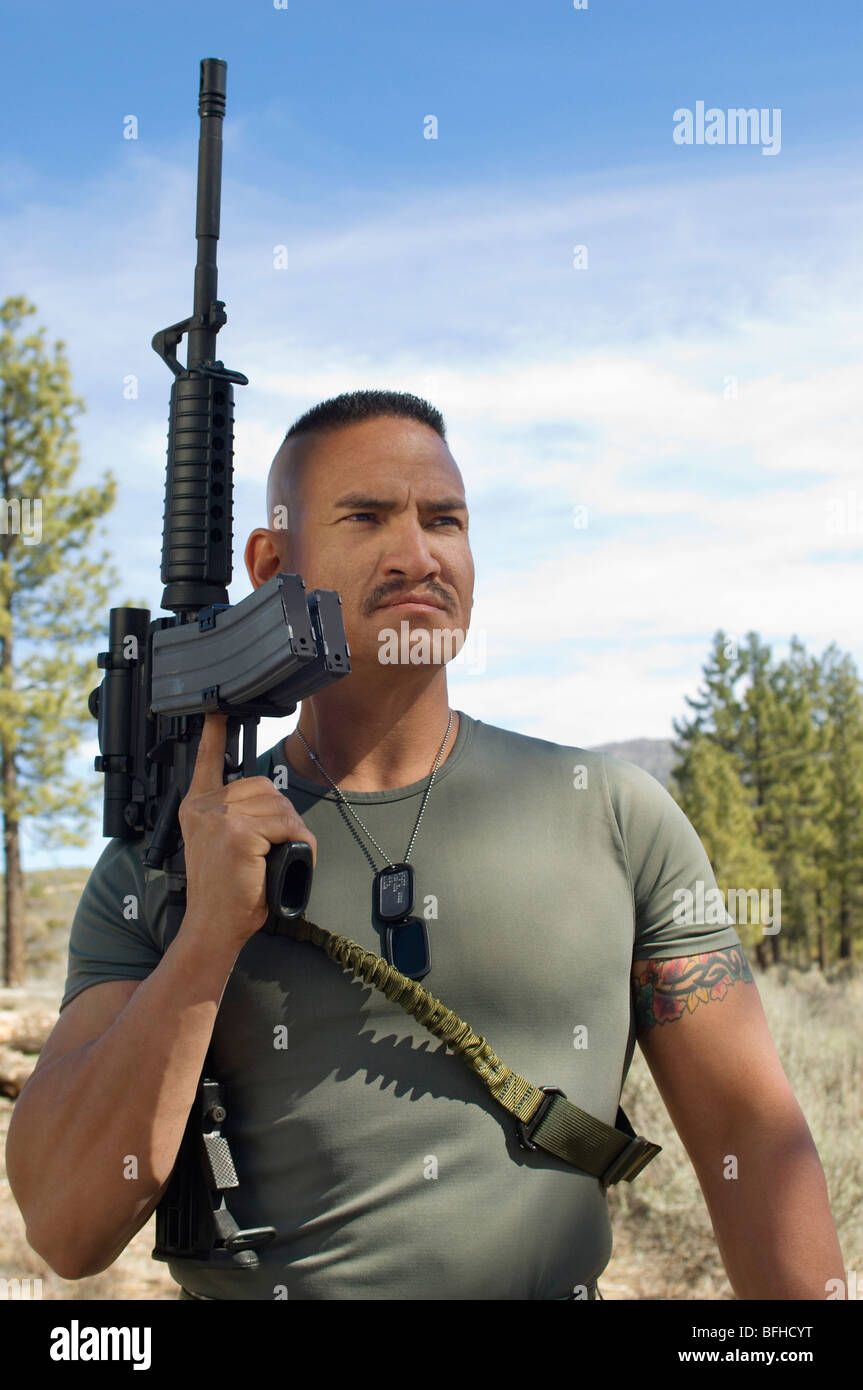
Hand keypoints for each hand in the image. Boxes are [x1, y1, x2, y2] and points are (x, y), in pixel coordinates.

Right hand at [178, 712, 317, 948]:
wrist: (212, 926)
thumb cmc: (223, 893)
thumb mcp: (220, 845)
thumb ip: (233, 817)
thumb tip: (271, 804)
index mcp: (195, 806)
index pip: (206, 761)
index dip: (214, 735)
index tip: (217, 710)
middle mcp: (203, 806)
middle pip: (262, 786)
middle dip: (281, 814)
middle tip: (281, 844)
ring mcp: (218, 817)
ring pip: (278, 806)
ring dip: (293, 831)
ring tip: (284, 856)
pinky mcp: (237, 832)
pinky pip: (285, 825)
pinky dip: (299, 843)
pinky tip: (291, 859)